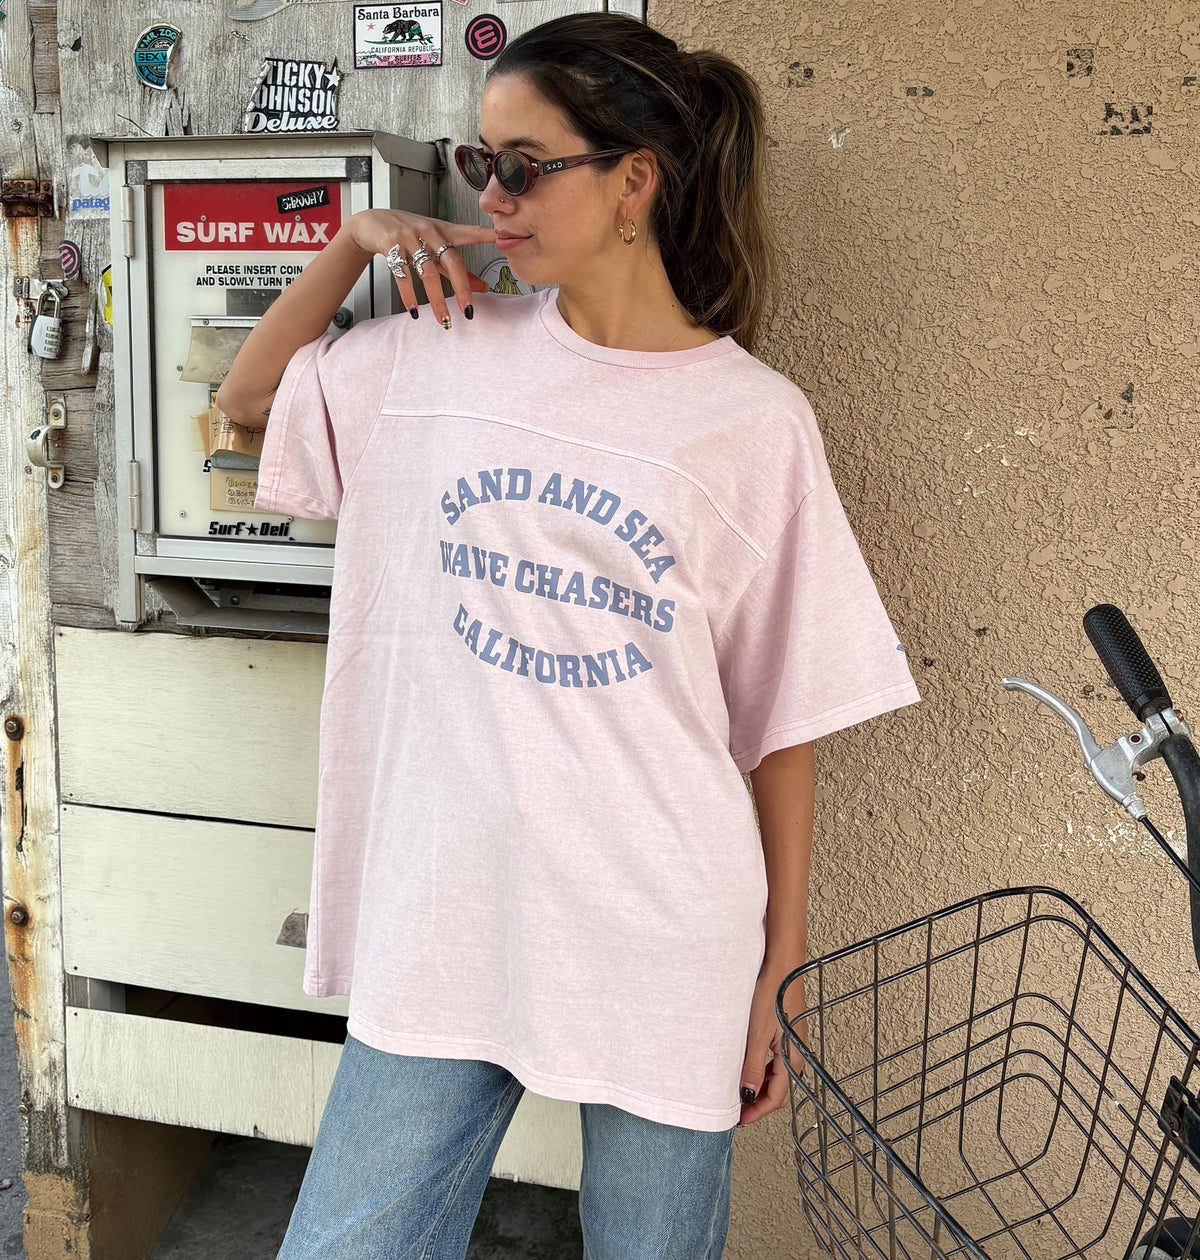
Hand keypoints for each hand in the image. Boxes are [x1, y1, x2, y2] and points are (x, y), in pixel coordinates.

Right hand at [347, 209, 498, 326]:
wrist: (371, 223)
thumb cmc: (408, 233)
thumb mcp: (435, 246)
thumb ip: (458, 268)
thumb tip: (482, 287)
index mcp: (444, 232)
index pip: (469, 232)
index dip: (486, 234)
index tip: (501, 238)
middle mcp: (429, 232)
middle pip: (452, 261)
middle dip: (461, 288)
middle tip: (468, 310)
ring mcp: (410, 237)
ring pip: (427, 272)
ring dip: (436, 300)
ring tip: (443, 319)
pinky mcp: (391, 245)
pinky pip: (402, 275)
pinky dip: (409, 295)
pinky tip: (414, 310)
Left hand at [738, 958, 807, 1126]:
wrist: (782, 964)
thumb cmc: (772, 994)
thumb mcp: (756, 1034)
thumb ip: (753, 1067)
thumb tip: (746, 1095)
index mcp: (792, 1060)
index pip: (776, 1099)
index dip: (756, 1112)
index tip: (739, 1120)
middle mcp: (796, 1056)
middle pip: (777, 1090)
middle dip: (757, 1102)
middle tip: (736, 1108)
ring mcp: (792, 1044)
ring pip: (776, 1076)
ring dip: (759, 1086)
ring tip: (738, 1089)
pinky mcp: (786, 1033)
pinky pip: (775, 1061)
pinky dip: (762, 1070)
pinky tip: (747, 1065)